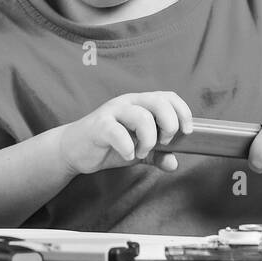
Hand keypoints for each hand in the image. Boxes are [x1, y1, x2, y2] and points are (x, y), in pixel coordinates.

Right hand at [57, 92, 193, 176]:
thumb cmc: (108, 145)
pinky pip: (117, 132)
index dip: (182, 112)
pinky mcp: (99, 125)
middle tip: (163, 143)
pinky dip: (127, 147)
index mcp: (140, 104)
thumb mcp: (138, 151)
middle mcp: (128, 102)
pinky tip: (127, 155)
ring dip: (148, 139)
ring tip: (141, 152)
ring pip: (141, 116)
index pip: (168, 97)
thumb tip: (174, 163)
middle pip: (158, 102)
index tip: (186, 132)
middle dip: (169, 124)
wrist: (76, 150)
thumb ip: (156, 155)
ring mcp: (113, 112)